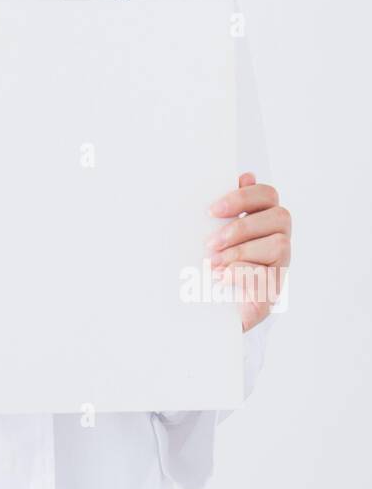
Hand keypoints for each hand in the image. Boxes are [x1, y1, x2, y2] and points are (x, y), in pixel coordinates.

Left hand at [205, 171, 290, 331]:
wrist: (207, 312)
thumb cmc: (211, 265)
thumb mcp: (214, 236)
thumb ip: (227, 209)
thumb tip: (246, 176)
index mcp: (265, 221)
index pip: (267, 195)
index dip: (242, 197)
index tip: (211, 210)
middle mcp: (279, 240)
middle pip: (279, 216)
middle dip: (242, 226)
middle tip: (210, 241)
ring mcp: (279, 267)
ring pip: (278, 245)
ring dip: (241, 252)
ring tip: (213, 262)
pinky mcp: (272, 293)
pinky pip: (267, 276)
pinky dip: (241, 274)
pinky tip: (221, 278)